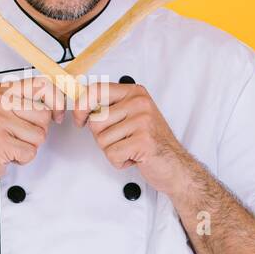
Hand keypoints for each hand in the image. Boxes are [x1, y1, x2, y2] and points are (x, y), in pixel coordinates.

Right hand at [0, 76, 60, 194]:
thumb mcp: (6, 111)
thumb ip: (29, 102)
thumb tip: (59, 100)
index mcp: (4, 91)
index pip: (42, 84)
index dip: (57, 100)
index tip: (58, 114)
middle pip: (44, 115)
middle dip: (38, 131)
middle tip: (19, 135)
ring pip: (40, 135)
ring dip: (30, 146)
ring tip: (12, 144)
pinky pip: (30, 152)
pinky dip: (23, 158)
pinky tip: (8, 154)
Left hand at [72, 80, 190, 195]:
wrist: (174, 164)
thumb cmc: (150, 141)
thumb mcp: (130, 115)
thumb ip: (109, 107)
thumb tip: (80, 105)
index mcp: (134, 92)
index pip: (96, 89)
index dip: (81, 106)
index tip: (80, 119)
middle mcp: (139, 102)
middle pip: (96, 120)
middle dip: (101, 137)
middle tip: (121, 140)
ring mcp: (143, 120)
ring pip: (102, 139)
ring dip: (112, 150)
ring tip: (130, 148)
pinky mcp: (144, 140)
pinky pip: (112, 154)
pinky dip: (119, 161)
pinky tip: (133, 157)